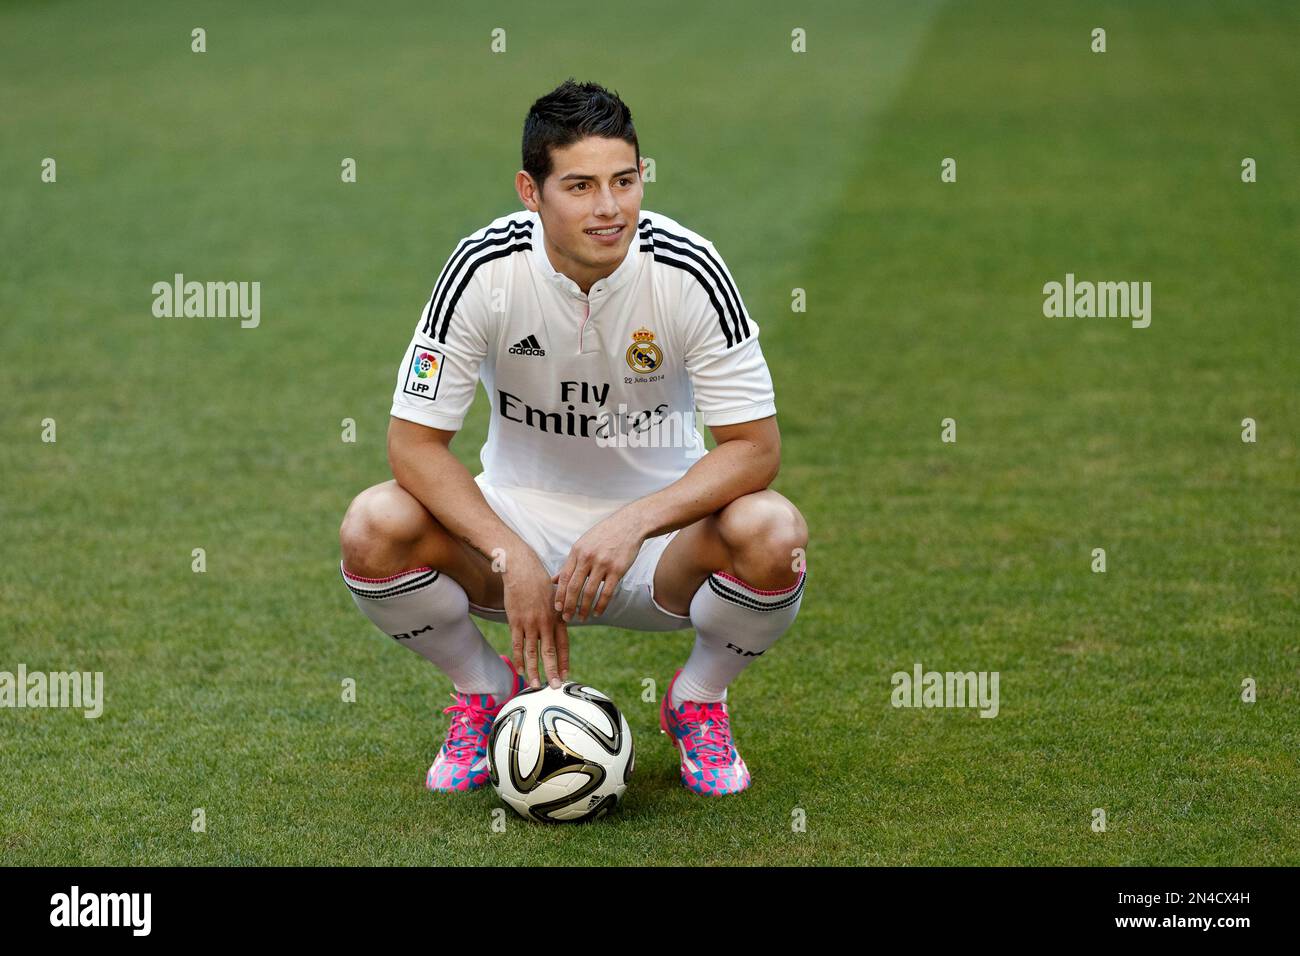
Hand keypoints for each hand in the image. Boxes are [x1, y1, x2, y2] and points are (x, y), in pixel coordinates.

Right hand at [503, 550, 569, 688]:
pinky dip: (519, 659)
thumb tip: (564, 619)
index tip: (566, 674)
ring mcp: (530, 624)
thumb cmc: (538, 581)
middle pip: (550, 652)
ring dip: (534, 671)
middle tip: (555, 687)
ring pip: (532, 653)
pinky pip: (517, 645)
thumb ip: (559, 610)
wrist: (522, 570)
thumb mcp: (555, 596)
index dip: (564, 661)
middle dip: (552, 672)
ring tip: (535, 685)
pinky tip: (520, 670)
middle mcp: (546, 623)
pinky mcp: (516, 622)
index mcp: (558, 617)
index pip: (563, 645)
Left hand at [553, 509, 645, 622]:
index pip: (563, 577)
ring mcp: (602, 563)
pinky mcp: (617, 569)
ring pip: (589, 592)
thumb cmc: (604, 535)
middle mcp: (587, 557)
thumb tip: (553, 580)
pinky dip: (601, 605)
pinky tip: (597, 612)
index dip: (559, 595)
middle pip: (573, 587)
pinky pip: (607, 592)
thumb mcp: (583, 544)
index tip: (557, 608)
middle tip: (566, 618)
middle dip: (568, 605)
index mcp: (577, 551)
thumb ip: (569, 563)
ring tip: (582, 617)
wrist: (629, 524)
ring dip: (584, 608)